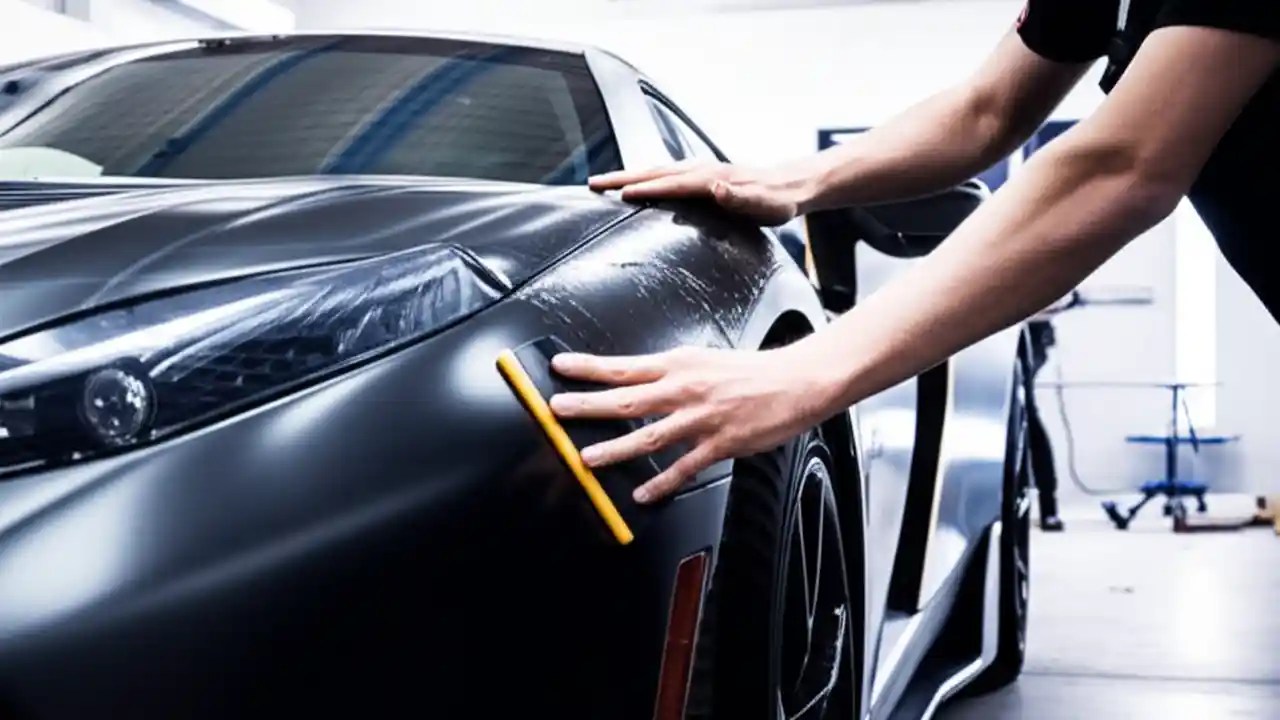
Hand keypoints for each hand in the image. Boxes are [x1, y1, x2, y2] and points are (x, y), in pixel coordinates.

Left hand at [548, 345, 834, 503]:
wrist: (796, 381)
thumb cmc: (752, 372)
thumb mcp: (704, 360)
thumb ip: (671, 374)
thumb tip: (639, 382)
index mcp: (679, 365)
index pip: (624, 365)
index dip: (589, 366)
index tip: (561, 366)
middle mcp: (685, 389)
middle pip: (626, 398)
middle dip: (588, 404)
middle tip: (558, 409)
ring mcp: (700, 418)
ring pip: (648, 435)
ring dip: (614, 448)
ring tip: (587, 457)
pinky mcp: (719, 443)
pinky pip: (683, 468)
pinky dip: (661, 483)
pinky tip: (643, 494)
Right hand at [588, 160, 815, 225]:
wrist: (788, 186)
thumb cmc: (775, 202)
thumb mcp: (764, 205)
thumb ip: (739, 198)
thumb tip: (717, 189)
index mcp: (709, 179)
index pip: (670, 184)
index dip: (644, 189)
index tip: (617, 194)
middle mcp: (699, 170)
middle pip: (653, 173)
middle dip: (621, 178)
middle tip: (591, 184)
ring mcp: (697, 170)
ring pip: (654, 171)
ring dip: (626, 176)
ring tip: (601, 183)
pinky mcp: (697, 175)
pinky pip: (662, 175)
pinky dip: (642, 177)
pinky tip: (632, 184)